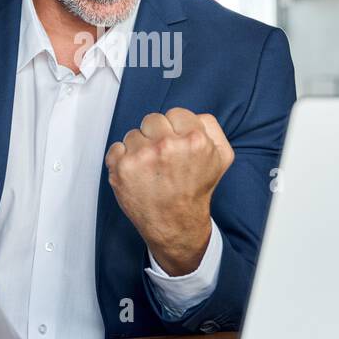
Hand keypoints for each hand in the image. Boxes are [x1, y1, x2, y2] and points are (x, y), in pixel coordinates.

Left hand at [105, 108, 233, 275]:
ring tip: (151, 170)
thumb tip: (194, 115)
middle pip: (152, 120)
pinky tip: (137, 175)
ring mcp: (141, 157)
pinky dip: (122, 160)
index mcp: (194, 140)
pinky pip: (116, 148)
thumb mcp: (222, 157)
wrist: (176, 224)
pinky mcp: (121, 168)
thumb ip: (211, 127)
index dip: (176, 129)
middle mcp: (166, 146)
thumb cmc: (195, 191)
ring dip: (140, 149)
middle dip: (157, 136)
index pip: (175, 113)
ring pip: (133, 134)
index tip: (176, 145)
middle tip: (163, 158)